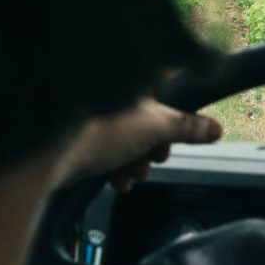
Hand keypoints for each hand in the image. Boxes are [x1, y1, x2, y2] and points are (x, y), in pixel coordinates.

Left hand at [54, 100, 222, 192]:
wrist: (49, 158)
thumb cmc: (96, 131)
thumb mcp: (156, 128)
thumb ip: (188, 127)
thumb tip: (215, 129)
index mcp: (131, 85)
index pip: (163, 96)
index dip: (174, 119)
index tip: (177, 136)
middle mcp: (112, 97)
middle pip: (146, 122)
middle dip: (153, 147)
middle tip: (153, 157)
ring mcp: (95, 119)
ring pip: (127, 141)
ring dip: (135, 162)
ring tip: (132, 172)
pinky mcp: (81, 141)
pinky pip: (107, 154)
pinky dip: (115, 169)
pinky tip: (116, 179)